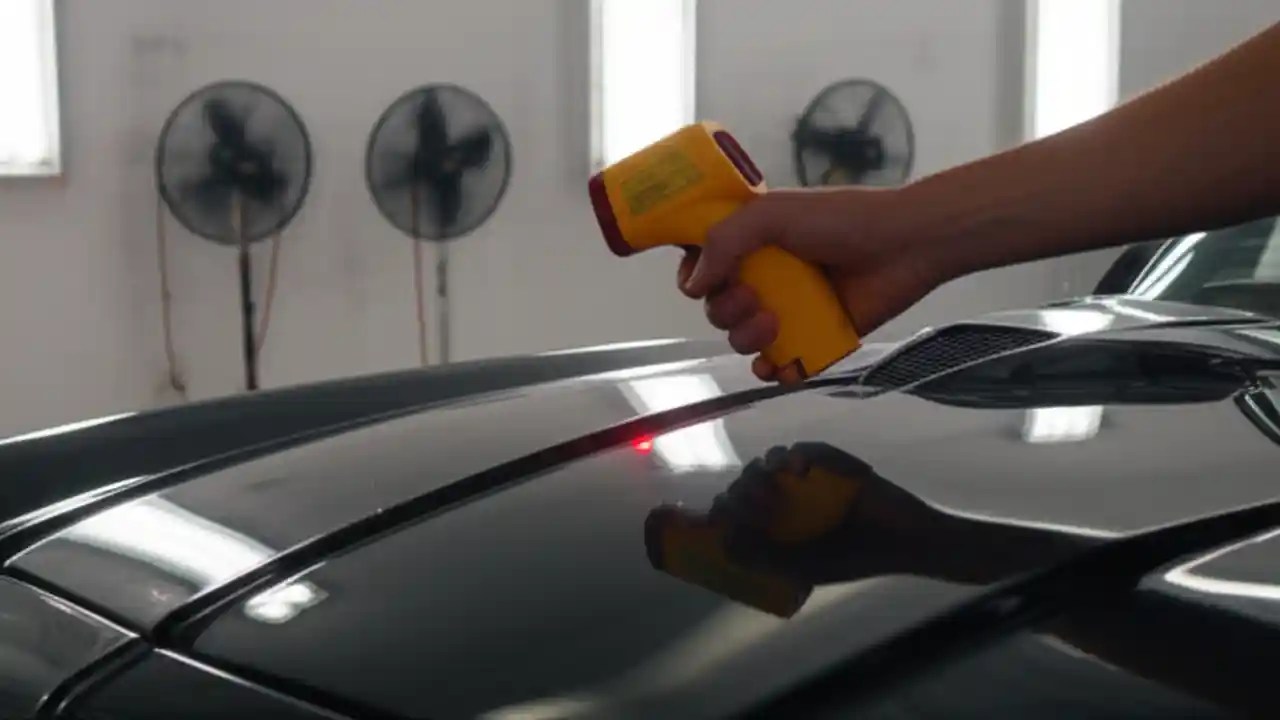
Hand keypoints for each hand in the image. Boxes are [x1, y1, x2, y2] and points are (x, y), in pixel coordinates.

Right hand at [677, 188, 944, 382]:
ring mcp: (789, 309)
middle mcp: (766, 276)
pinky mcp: (814, 337)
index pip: (703, 264)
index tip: (705, 282)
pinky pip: (780, 364)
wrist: (906, 245)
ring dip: (745, 339)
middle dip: (725, 310)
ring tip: (773, 325)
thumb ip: (725, 240)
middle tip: (751, 300)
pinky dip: (772, 370)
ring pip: (742, 339)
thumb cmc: (843, 220)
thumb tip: (692, 284)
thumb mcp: (773, 213)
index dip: (695, 276)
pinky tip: (776, 365)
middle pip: (718, 307)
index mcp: (752, 242)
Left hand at [710, 443, 948, 584]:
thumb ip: (767, 558)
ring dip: (761, 471)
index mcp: (779, 522)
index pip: (738, 507)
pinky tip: (797, 469)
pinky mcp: (832, 461)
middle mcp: (788, 496)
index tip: (722, 517)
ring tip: (771, 492)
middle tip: (752, 508)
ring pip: (768, 461)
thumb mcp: (806, 568)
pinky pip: (805, 449)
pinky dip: (797, 454)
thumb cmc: (857, 558)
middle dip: (741, 492)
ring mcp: (808, 476)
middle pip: (747, 480)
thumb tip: (725, 544)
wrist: (905, 543)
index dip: (725, 509)